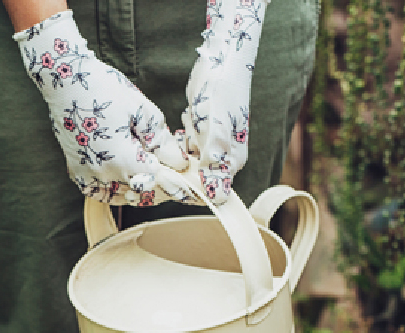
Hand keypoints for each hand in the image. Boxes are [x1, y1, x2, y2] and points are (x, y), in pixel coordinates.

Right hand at [15, 11, 189, 205]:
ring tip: (149, 176)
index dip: (175, 180)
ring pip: (120, 197)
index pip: (158, 181)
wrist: (65, 80)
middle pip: (140, 192)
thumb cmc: (104, 89)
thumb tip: (178, 161)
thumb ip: (160, 139)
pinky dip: (112, 191)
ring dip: (136, 190)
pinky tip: (122, 181)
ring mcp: (87, 173)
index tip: (186, 176)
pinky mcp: (76, 169)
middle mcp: (104, 173)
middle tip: (171, 175)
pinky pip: (97, 192)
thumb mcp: (141, 109)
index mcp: (124, 159)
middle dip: (159, 186)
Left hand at [183, 0, 269, 203]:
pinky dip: (180, 137)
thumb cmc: (220, 94)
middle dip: (181, 166)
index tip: (172, 171)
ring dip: (179, 150)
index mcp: (232, 162)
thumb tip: (219, 199)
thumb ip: (215, 166)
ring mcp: (212, 146)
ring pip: (186, 162)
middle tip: (179, 144)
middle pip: (195, 177)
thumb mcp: (215, 132)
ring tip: (187, 126)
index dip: (186, 185)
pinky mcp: (202, 133)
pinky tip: (186, 121)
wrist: (222, 62)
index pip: (207, 190)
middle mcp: (224, 158)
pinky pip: (184, 146)